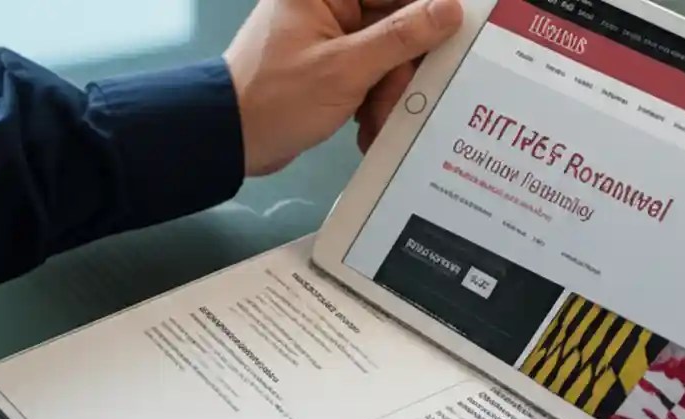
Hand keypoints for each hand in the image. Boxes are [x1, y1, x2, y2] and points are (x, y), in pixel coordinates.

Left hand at [224, 0, 463, 175]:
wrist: (230, 139)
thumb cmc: (273, 99)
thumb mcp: (345, 69)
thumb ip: (401, 37)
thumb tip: (448, 9)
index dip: (427, 11)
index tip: (454, 32)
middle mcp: (328, 4)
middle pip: (394, 22)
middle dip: (403, 66)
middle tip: (404, 96)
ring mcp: (329, 34)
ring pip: (386, 52)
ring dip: (388, 91)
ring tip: (376, 120)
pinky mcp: (330, 63)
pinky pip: (369, 72)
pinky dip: (372, 99)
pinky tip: (366, 125)